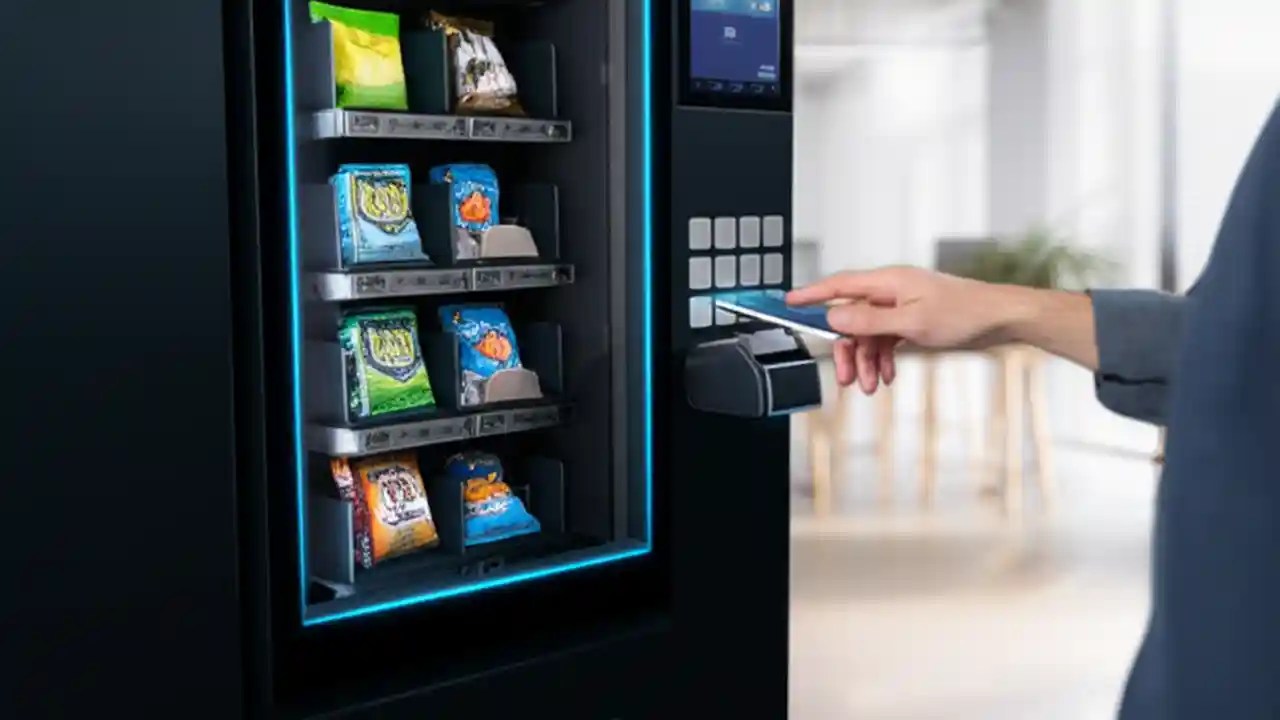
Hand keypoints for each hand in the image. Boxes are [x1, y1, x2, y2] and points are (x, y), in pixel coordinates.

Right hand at [786, 266, 1010, 393]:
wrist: (1000, 318)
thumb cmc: (964, 314)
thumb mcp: (913, 322)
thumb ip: (870, 321)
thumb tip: (835, 318)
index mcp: (888, 282)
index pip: (839, 286)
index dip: (811, 295)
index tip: (788, 303)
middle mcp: (891, 291)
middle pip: (852, 320)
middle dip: (848, 351)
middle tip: (846, 378)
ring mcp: (902, 306)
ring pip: (869, 334)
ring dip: (867, 361)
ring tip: (871, 385)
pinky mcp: (913, 319)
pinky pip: (886, 339)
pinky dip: (883, 359)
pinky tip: (888, 376)